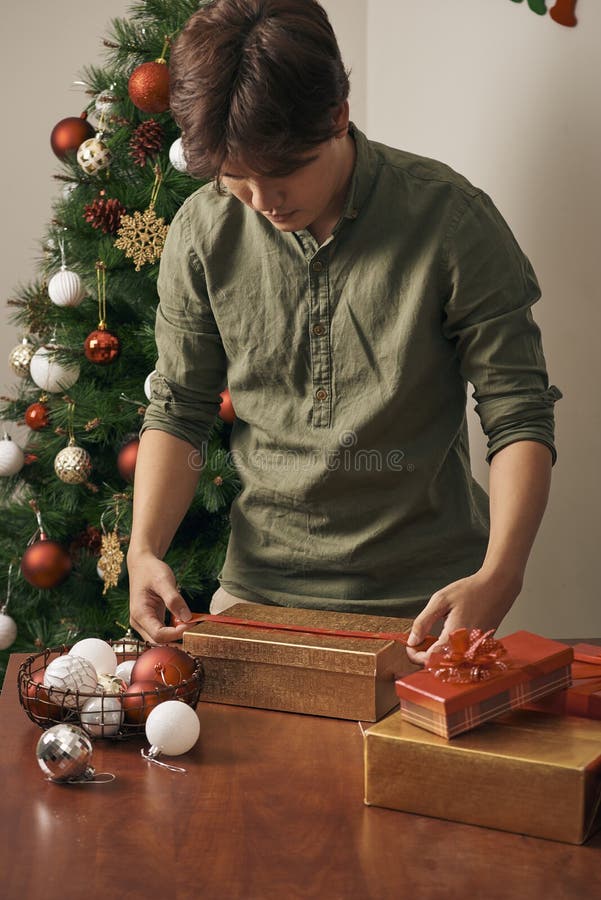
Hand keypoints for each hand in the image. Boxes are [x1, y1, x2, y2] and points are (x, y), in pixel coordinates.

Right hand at [128, 552, 191, 643]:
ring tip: (192, 626)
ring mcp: (144, 622)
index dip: (177, 633)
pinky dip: (175, 630)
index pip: (159, 635)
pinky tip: (186, 623)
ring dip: (177, 636)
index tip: (193, 623)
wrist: (142, 564)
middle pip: (159, 642)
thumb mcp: (163, 580)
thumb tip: (187, 618)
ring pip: (161, 639)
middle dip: (177, 638)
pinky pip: (163, 631)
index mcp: (140, 614)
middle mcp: (139, 622)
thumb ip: (174, 599)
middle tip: (195, 629)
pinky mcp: (150, 620)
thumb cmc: (151, 570)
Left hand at [405, 569, 520, 665]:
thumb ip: (423, 622)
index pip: (429, 660)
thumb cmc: (470, 591)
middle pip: (440, 664)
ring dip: (438, 653)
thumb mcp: (440, 601)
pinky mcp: (482, 648)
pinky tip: (447, 636)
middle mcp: (467, 649)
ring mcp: (476, 650)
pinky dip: (451, 650)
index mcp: (454, 638)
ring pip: (451, 662)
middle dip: (425, 655)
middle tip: (419, 640)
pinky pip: (462, 656)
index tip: (410, 646)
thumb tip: (412, 641)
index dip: (415, 655)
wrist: (498, 587)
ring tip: (432, 637)